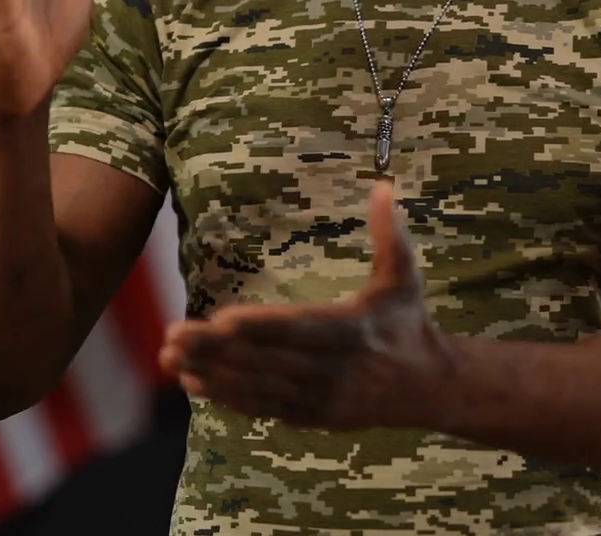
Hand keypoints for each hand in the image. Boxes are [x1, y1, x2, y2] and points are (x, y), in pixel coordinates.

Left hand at [158, 180, 456, 431]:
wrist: (430, 388)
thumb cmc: (409, 322)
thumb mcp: (405, 276)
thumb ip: (389, 233)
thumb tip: (383, 185)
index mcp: (351, 331)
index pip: (298, 329)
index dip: (259, 327)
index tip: (221, 319)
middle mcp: (332, 370)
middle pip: (266, 360)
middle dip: (215, 350)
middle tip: (172, 336)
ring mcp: (320, 398)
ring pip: (257, 387)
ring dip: (211, 373)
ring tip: (170, 358)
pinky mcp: (311, 416)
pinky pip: (263, 407)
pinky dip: (228, 397)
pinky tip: (194, 383)